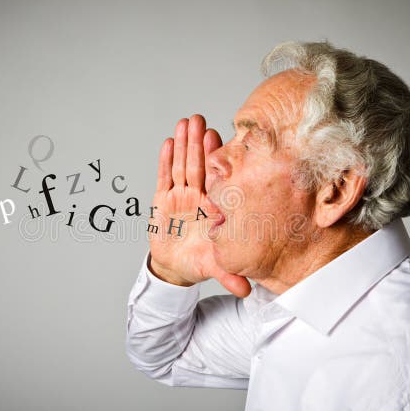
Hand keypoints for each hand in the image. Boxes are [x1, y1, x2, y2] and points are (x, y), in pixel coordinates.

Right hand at [148, 115, 250, 297]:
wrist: (176, 266)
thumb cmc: (199, 261)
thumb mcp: (214, 266)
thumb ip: (228, 275)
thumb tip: (246, 291)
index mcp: (214, 206)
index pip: (214, 178)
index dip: (214, 157)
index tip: (217, 137)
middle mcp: (199, 197)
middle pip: (198, 165)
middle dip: (197, 142)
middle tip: (199, 120)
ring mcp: (181, 196)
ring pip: (182, 165)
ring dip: (182, 144)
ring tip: (184, 123)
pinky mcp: (163, 199)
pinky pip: (164, 177)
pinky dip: (165, 160)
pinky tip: (168, 142)